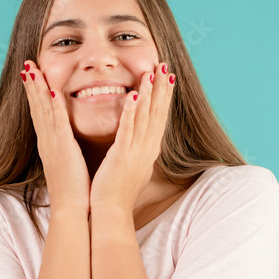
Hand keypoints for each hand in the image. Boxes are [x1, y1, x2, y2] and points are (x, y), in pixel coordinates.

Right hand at [21, 60, 90, 214]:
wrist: (72, 212)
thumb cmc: (76, 192)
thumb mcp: (70, 166)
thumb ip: (68, 152)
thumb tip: (70, 146)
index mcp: (50, 145)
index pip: (41, 114)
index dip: (36, 94)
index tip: (32, 76)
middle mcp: (48, 142)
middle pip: (37, 107)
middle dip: (31, 84)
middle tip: (27, 64)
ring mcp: (53, 144)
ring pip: (44, 110)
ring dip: (38, 88)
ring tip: (32, 68)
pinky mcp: (63, 149)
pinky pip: (58, 122)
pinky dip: (55, 105)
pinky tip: (52, 89)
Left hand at [89, 61, 175, 211]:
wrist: (110, 214)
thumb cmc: (116, 192)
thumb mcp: (131, 167)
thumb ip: (136, 151)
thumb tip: (141, 144)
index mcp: (148, 151)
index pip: (159, 118)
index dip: (164, 96)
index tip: (168, 77)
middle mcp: (147, 149)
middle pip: (158, 113)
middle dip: (161, 88)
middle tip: (165, 65)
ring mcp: (136, 153)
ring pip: (146, 117)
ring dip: (150, 93)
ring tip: (152, 71)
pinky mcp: (121, 157)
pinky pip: (128, 130)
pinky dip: (132, 111)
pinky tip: (133, 94)